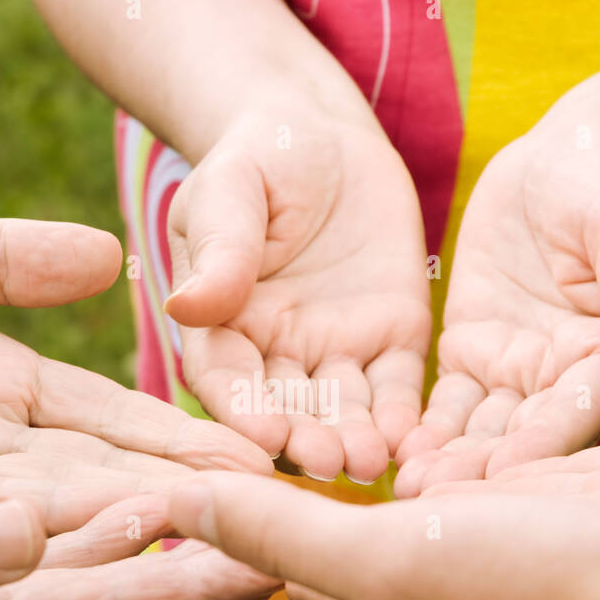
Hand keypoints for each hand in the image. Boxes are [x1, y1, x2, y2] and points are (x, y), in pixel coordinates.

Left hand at [0, 203, 269, 533]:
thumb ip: (5, 256)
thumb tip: (112, 257)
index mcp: (3, 386)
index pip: (116, 419)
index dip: (186, 440)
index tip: (259, 454)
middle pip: (110, 481)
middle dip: (195, 504)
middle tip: (281, 523)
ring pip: (67, 518)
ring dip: (148, 535)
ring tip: (232, 550)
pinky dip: (63, 549)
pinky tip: (128, 560)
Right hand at [166, 109, 430, 484]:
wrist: (325, 136)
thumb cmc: (259, 157)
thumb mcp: (231, 190)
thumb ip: (220, 248)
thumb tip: (187, 305)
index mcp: (222, 325)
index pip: (226, 380)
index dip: (242, 411)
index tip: (262, 438)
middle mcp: (276, 354)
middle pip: (287, 410)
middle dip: (304, 440)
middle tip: (326, 462)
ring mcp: (336, 351)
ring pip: (343, 408)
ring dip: (355, 439)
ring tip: (372, 462)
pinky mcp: (391, 339)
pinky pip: (397, 385)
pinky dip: (403, 414)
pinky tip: (413, 437)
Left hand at [166, 472, 599, 599]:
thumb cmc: (551, 593)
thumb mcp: (395, 552)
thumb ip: (286, 530)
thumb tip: (170, 502)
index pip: (302, 566)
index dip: (259, 521)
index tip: (221, 474)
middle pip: (368, 550)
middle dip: (329, 501)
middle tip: (294, 439)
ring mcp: (527, 592)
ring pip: (447, 525)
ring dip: (416, 484)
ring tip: (385, 436)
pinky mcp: (593, 562)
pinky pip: (520, 508)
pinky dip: (494, 477)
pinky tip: (497, 451)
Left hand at [395, 94, 599, 495]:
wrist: (574, 154)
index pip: (582, 410)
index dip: (544, 444)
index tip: (504, 475)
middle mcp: (568, 381)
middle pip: (523, 436)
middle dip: (479, 471)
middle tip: (431, 502)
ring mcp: (518, 373)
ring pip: (479, 428)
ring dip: (444, 459)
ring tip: (402, 488)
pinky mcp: (476, 354)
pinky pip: (445, 400)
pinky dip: (420, 426)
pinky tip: (387, 449)